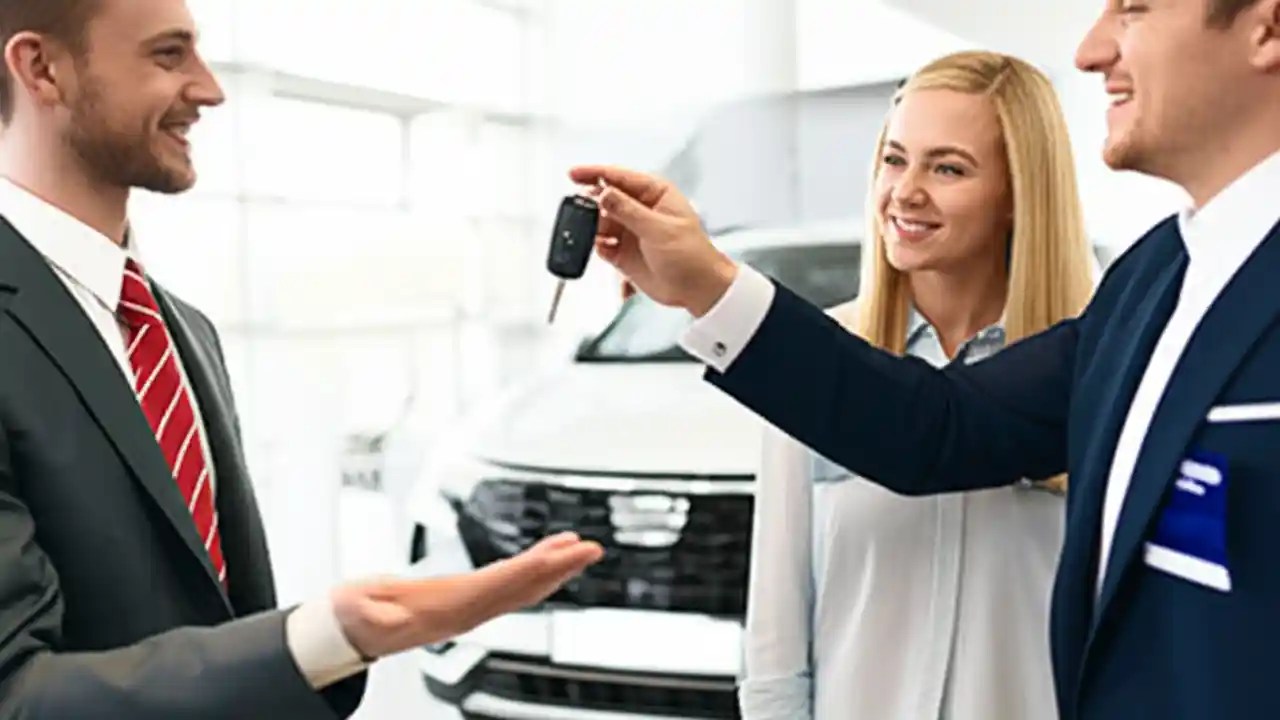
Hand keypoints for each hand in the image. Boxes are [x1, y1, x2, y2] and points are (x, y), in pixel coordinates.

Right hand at [331, 531, 603, 659]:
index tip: (561, 556)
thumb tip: (388, 615)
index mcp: (449, 607)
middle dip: (559, 567)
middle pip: (523, 587)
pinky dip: (535, 568)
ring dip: (555, 568)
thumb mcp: (359, 610)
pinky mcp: (470, 598)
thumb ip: (374, 612)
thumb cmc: (359, 616)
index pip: (500, 585)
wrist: (356, 629)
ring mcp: (472, 605)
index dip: (533, 569)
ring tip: (582, 549)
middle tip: (591, 548)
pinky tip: (550, 558)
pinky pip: (512, 583)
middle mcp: (468, 609)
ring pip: (523, 587)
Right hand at [568, 165, 738, 316]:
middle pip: (607, 198)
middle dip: (591, 201)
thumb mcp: (659, 229)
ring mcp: (631, 231)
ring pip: (601, 221)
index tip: (574, 174)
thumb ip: (628, 211)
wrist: (697, 290)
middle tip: (577, 207)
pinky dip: (595, 244)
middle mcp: (641, 210)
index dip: (596, 173)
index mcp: (655, 194)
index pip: (620, 177)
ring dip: (591, 225)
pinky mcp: (624, 252)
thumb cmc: (691, 255)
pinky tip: (599, 246)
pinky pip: (601, 243)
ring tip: (588, 230)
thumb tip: (604, 193)